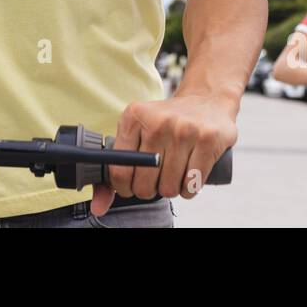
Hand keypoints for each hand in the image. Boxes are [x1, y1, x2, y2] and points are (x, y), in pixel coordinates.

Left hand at [92, 92, 236, 216]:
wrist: (207, 99)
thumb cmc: (166, 122)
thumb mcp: (137, 131)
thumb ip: (116, 168)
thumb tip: (98, 207)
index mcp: (134, 116)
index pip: (119, 169)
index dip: (123, 187)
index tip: (130, 187)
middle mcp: (158, 121)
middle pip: (145, 183)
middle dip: (149, 190)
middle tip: (155, 181)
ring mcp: (184, 130)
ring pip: (169, 187)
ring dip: (170, 190)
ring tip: (173, 175)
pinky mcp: (207, 139)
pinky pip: (192, 184)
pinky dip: (189, 189)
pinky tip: (188, 177)